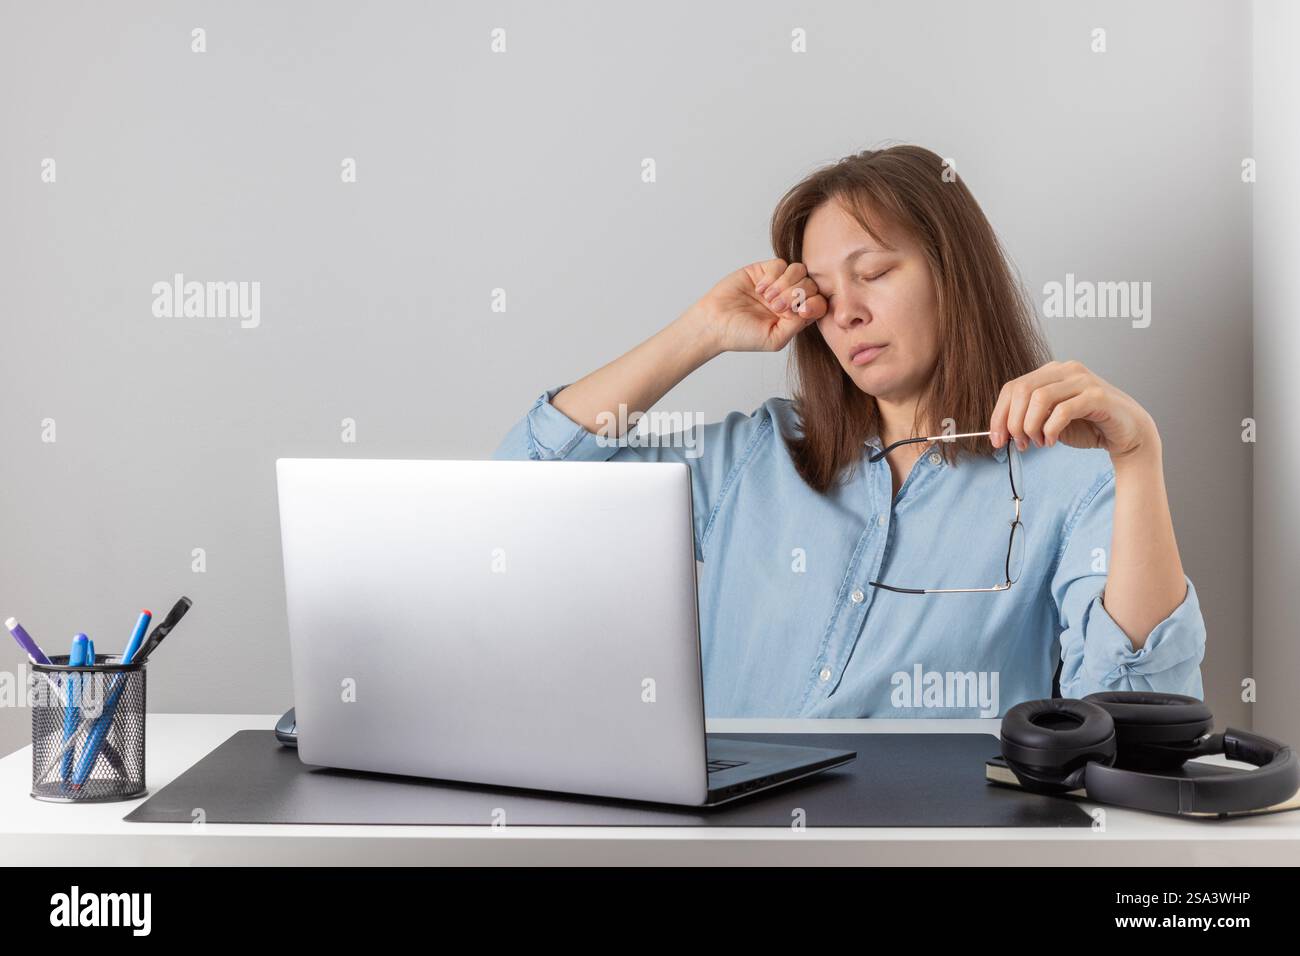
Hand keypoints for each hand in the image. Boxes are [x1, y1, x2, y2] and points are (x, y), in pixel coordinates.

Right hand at [691, 259, 827, 352]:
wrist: (715, 322)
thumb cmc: (742, 335)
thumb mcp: (775, 339)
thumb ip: (797, 325)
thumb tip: (810, 307)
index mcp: (795, 316)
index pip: (819, 303)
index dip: (815, 304)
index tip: (800, 311)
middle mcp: (789, 298)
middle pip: (811, 285)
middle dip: (796, 295)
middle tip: (776, 307)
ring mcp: (777, 283)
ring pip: (798, 271)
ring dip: (785, 284)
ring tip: (768, 298)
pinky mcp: (763, 271)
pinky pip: (780, 264)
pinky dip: (772, 276)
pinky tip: (759, 289)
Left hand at [989, 359, 1159, 463]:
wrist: (1126, 433)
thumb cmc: (1087, 425)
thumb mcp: (1049, 421)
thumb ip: (1028, 418)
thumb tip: (1000, 431)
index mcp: (1051, 372)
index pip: (1013, 387)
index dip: (999, 415)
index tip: (997, 439)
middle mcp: (1066, 370)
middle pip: (1022, 390)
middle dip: (1013, 422)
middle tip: (1019, 444)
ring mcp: (1083, 380)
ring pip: (1039, 398)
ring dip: (1032, 426)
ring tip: (1039, 442)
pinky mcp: (1097, 396)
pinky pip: (1062, 411)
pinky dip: (1051, 429)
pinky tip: (1052, 441)